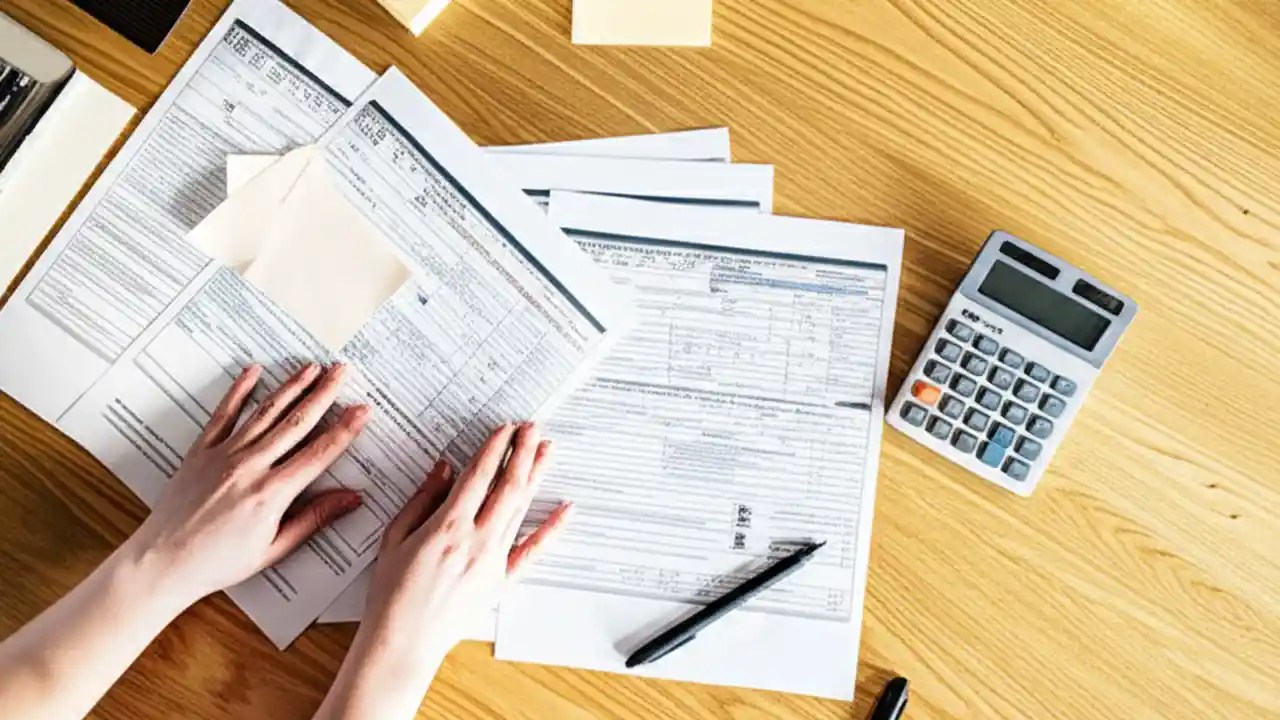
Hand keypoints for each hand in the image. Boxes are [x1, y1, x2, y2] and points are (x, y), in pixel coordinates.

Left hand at [127, 363, 370, 603]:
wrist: (163, 562)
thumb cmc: (217, 563)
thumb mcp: (274, 549)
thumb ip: (314, 519)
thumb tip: (351, 499)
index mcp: (271, 494)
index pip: (319, 454)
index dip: (345, 429)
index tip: (362, 410)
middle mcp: (249, 467)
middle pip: (296, 423)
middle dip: (324, 393)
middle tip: (342, 372)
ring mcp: (223, 455)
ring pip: (266, 412)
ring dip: (292, 387)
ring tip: (312, 367)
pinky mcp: (200, 452)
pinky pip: (223, 415)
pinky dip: (239, 391)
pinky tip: (254, 372)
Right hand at [315, 423, 571, 719]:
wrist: (404, 642)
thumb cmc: (392, 594)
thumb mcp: (395, 537)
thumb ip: (423, 499)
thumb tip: (445, 468)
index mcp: (447, 527)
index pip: (478, 476)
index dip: (494, 448)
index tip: (504, 429)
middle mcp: (477, 541)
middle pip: (508, 487)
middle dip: (522, 453)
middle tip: (532, 429)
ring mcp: (493, 562)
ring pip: (521, 510)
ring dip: (535, 477)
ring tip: (546, 451)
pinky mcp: (501, 581)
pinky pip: (533, 551)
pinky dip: (551, 529)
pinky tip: (564, 510)